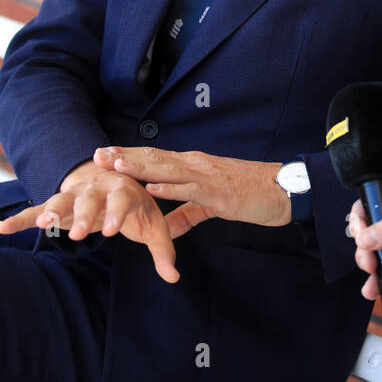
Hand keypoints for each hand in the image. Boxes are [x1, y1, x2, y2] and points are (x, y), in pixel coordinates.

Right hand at [0, 158, 179, 282]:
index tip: (110, 232)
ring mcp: (76, 194)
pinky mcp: (58, 202)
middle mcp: (98, 188)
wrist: (116, 180)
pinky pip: (37, 209)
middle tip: (77, 235)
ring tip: (40, 224)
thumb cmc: (137, 208)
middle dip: (83, 216)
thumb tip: (173, 277)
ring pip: (62, 200)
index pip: (121, 202)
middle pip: (89, 201)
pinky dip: (21, 217)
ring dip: (52, 211)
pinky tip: (3, 226)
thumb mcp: (154, 227)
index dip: (116, 215)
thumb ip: (163, 251)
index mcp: (125, 190)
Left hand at [97, 146, 289, 237]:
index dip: (130, 155)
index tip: (106, 153)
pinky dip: (170, 187)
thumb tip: (167, 228)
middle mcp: (196, 165)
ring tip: (115, 164)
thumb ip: (188, 214)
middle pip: (155, 158)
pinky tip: (151, 186)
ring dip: (140, 167)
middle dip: (125, 156)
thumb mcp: (213, 206)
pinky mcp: (218, 193)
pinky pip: (190, 189)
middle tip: (98, 154)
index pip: (156, 158)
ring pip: (168, 169)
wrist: (284, 190)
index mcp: (194, 166)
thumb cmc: (251, 194)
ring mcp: (207, 177)